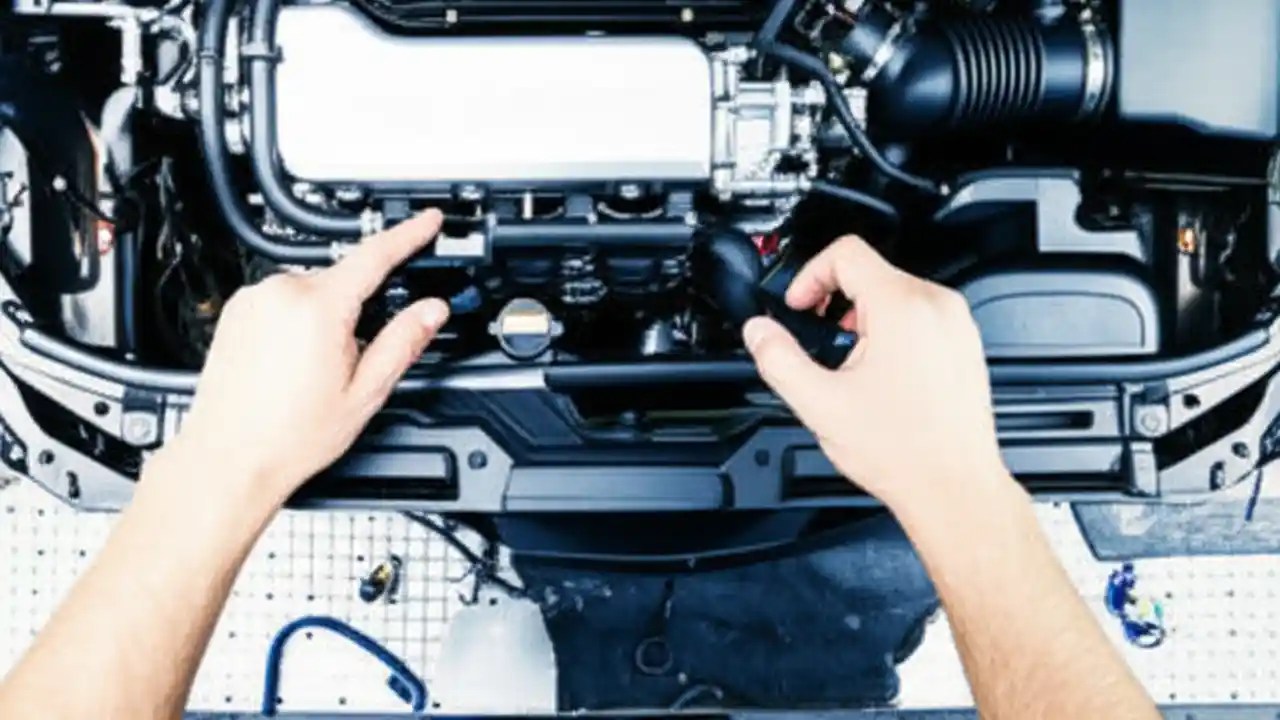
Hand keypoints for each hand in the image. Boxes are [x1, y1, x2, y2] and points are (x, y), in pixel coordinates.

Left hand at [154, 210, 449, 508]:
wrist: (227, 458)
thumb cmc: (287, 435)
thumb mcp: (364, 392)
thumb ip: (402, 341)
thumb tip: (431, 310)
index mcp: (318, 307)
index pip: (376, 255)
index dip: (409, 234)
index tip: (428, 220)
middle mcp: (281, 292)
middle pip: (343, 281)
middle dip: (358, 311)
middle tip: (352, 364)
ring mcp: (254, 300)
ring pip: (312, 293)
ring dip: (325, 319)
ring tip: (312, 374)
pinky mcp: (237, 311)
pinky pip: (283, 303)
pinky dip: (297, 324)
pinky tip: (289, 366)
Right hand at [743, 236, 1008, 510]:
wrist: (954, 487)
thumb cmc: (904, 451)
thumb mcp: (819, 403)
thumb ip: (778, 358)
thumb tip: (758, 332)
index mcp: (901, 307)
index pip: (846, 253)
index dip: (810, 275)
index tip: (801, 306)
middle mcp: (936, 306)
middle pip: (870, 273)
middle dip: (836, 303)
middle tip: (821, 341)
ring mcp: (956, 325)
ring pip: (895, 294)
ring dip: (863, 319)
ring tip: (852, 366)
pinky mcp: (964, 345)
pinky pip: (920, 317)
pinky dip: (893, 333)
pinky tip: (881, 377)